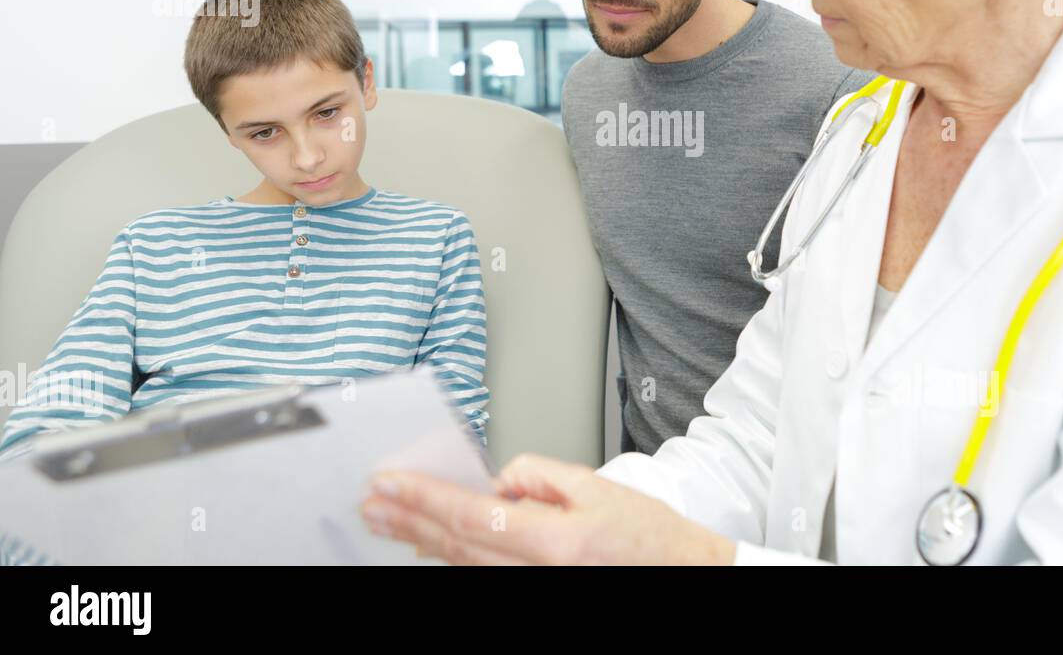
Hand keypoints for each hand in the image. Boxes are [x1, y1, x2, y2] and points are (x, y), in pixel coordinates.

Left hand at [360, 452, 736, 564]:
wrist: (683, 574)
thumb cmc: (650, 536)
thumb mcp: (596, 485)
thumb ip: (538, 476)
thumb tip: (497, 480)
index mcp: (557, 542)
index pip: (472, 515)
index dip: (424, 498)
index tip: (390, 482)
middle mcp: (541, 577)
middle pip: (457, 547)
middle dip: (409, 521)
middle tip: (372, 503)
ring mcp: (536, 592)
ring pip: (464, 569)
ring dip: (422, 543)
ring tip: (389, 523)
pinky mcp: (537, 594)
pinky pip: (485, 579)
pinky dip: (454, 561)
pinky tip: (432, 548)